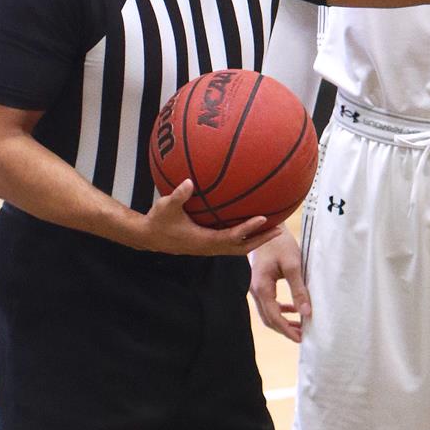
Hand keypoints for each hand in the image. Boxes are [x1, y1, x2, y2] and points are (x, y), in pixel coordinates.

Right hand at [138, 180, 280, 256]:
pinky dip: (244, 235)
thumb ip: (178, 195)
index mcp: (204, 240)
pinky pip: (231, 241)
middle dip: (261, 239)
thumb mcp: (165, 206)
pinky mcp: (208, 244)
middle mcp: (210, 247)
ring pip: (238, 247)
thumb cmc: (158, 221)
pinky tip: (250, 223)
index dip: (248, 228)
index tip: (263, 218)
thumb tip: (189, 182)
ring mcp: (210, 247)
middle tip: (280, 229)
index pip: (231, 236)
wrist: (149, 237)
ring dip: (255, 239)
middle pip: (242, 247)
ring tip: (272, 228)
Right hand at [249, 229, 310, 340]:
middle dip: (285, 329)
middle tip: (302, 336)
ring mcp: (256, 288)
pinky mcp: (260, 284)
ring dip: (283, 321)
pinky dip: (280, 310)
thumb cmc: (280, 243)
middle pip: (268, 318)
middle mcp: (255, 290)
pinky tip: (293, 310)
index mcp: (261, 287)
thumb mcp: (293, 265)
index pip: (273, 316)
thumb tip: (306, 313)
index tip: (301, 338)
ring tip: (300, 326)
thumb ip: (299, 290)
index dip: (287, 330)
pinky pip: (268, 303)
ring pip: (268, 312)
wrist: (267, 227)